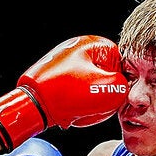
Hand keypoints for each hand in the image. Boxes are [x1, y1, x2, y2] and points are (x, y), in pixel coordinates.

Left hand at [0, 35, 126, 151]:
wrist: (32, 106)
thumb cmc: (65, 95)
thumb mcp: (106, 90)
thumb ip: (123, 85)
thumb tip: (122, 87)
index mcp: (90, 44)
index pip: (119, 61)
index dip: (117, 82)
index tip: (110, 95)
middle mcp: (76, 49)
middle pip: (103, 73)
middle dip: (101, 92)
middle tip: (94, 104)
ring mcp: (63, 62)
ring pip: (89, 84)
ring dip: (89, 100)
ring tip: (80, 109)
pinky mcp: (55, 77)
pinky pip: (74, 90)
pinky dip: (75, 101)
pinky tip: (71, 112)